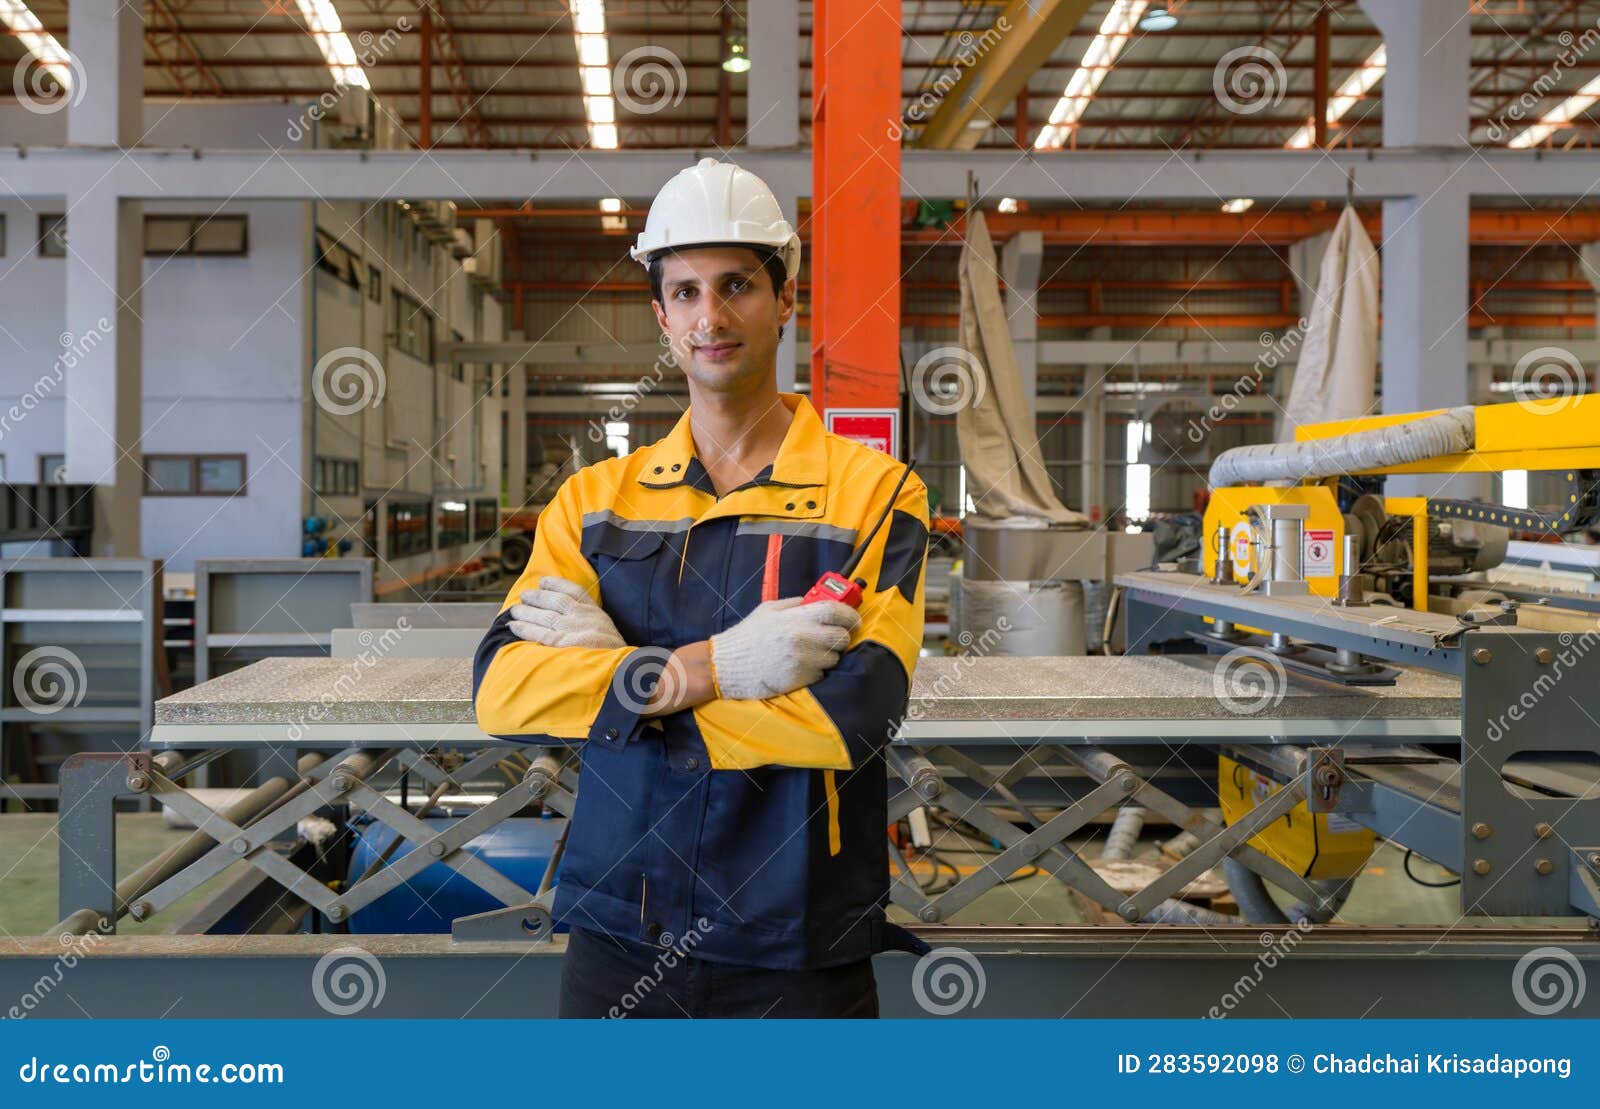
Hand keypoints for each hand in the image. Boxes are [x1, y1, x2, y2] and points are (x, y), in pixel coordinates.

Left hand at [508, 576, 625, 649]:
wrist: (625, 674)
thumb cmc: (617, 660)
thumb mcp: (611, 636)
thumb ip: (594, 626)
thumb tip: (572, 620)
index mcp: (598, 615)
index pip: (576, 592)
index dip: (557, 584)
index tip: (544, 581)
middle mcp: (585, 618)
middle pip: (557, 601)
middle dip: (538, 597)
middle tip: (524, 595)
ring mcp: (575, 631)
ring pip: (545, 616)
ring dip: (527, 612)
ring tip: (515, 610)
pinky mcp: (565, 645)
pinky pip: (540, 634)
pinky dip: (525, 629)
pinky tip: (514, 626)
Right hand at [708, 597, 859, 699]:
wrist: (727, 666)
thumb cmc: (748, 636)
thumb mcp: (769, 609)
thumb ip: (795, 604)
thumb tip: (817, 601)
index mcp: (796, 617)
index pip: (836, 611)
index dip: (850, 614)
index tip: (853, 619)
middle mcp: (803, 638)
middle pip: (842, 637)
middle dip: (841, 637)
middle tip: (832, 637)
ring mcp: (803, 660)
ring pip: (835, 658)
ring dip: (829, 655)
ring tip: (810, 652)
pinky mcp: (801, 679)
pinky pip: (822, 674)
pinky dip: (817, 670)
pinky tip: (800, 665)